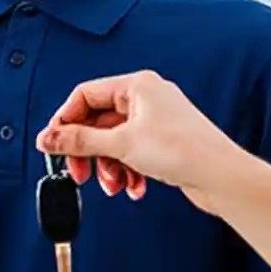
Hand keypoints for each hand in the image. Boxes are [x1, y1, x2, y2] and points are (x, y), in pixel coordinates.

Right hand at [36, 70, 246, 214]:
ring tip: (113, 184)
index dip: (65, 121)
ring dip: (108, 166)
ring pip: (114, 141)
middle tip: (78, 171)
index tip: (53, 144)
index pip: (85, 95)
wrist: (222, 177)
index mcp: (137, 85)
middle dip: (88, 150)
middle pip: (98, 121)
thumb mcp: (121, 145)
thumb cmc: (184, 151)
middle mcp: (146, 98)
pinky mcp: (164, 142)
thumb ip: (79, 141)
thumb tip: (48, 138)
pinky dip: (127, 170)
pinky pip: (132, 153)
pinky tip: (132, 187)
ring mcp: (156, 120)